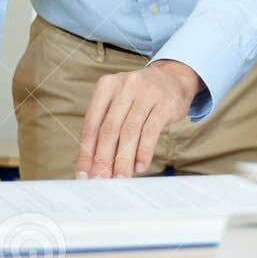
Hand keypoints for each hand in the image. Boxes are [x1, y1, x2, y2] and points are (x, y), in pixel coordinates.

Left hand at [75, 59, 201, 178]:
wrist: (173, 77)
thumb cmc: (139, 96)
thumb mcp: (118, 101)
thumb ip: (105, 125)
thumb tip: (92, 163)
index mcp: (106, 86)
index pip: (91, 123)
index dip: (86, 151)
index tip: (83, 174)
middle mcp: (125, 86)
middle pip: (109, 129)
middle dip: (103, 159)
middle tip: (100, 180)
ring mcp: (146, 93)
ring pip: (130, 132)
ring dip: (123, 159)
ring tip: (120, 178)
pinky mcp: (164, 104)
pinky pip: (151, 131)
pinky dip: (144, 152)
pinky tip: (140, 166)